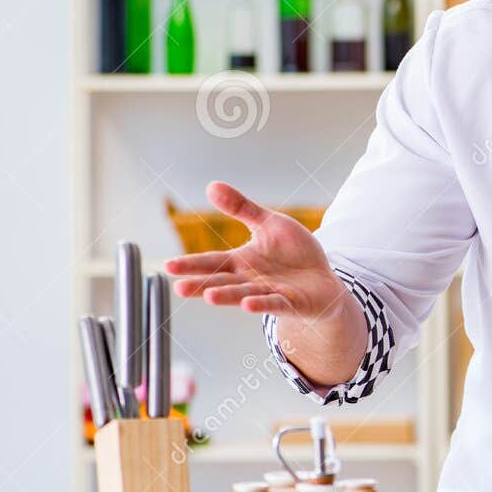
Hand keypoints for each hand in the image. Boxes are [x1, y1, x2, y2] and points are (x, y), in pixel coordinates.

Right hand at [165, 182, 348, 316]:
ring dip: (228, 296)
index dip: (191, 264)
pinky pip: (275, 303)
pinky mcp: (291, 302)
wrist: (323, 279)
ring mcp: (270, 293)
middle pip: (222, 281)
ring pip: (245, 294)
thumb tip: (211, 185)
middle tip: (179, 288)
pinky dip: (263, 304)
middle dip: (202, 285)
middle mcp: (251, 280)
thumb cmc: (294, 253)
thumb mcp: (268, 224)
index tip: (168, 266)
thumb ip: (241, 208)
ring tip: (210, 297)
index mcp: (241, 261)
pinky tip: (249, 306)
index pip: (212, 262)